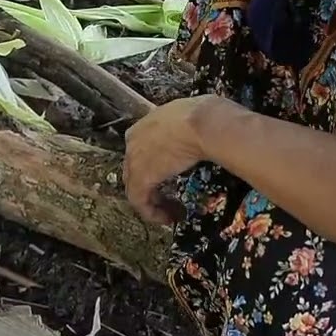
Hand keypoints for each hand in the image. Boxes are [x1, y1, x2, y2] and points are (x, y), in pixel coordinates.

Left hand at [122, 94, 235, 225]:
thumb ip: (184, 131)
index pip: (140, 153)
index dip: (154, 169)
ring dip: (153, 203)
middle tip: (169, 200)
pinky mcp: (140, 178)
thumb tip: (201, 135)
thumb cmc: (203, 117)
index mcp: (142, 127)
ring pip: (136, 188)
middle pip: (135, 171)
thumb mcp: (188, 121)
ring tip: (171, 213)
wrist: (202, 122)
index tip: (169, 179)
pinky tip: (168, 217)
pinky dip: (153, 213)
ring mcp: (133, 160)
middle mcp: (132, 142)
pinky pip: (140, 202)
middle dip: (151, 187)